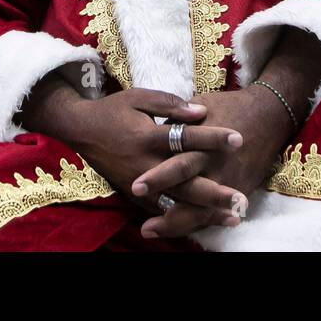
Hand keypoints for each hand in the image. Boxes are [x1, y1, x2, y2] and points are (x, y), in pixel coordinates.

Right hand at [62, 89, 245, 223]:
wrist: (79, 129)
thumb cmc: (113, 109)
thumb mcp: (139, 97)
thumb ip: (170, 104)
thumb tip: (201, 112)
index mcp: (147, 137)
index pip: (186, 138)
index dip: (213, 138)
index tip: (238, 139)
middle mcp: (144, 165)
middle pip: (185, 181)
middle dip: (214, 192)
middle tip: (241, 198)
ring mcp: (138, 183)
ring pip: (176, 202)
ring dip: (204, 212)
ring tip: (231, 217)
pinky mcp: (133, 194)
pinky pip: (161, 210)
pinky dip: (183, 218)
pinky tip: (204, 223)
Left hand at [132, 87, 293, 238]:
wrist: (268, 116)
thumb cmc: (228, 107)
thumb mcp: (200, 106)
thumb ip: (176, 122)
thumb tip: (153, 133)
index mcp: (205, 143)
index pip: (180, 164)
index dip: (159, 178)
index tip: (135, 187)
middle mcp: (216, 166)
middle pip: (191, 194)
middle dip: (169, 212)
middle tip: (145, 228)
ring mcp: (228, 182)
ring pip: (203, 212)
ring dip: (177, 225)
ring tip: (151, 231)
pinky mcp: (239, 191)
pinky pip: (215, 213)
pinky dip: (196, 222)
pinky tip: (174, 228)